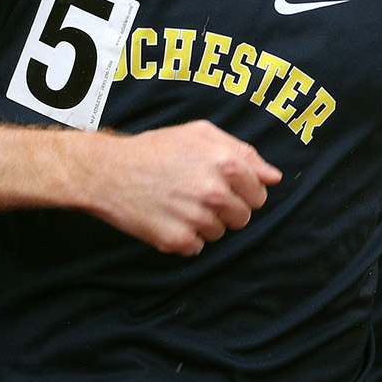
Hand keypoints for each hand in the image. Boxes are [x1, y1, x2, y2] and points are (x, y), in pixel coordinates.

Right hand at [86, 121, 281, 255]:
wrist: (108, 171)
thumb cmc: (156, 149)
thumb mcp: (201, 134)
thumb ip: (243, 153)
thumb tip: (274, 176)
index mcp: (226, 163)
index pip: (259, 193)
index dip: (243, 190)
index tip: (222, 185)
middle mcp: (214, 193)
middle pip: (243, 217)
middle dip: (227, 209)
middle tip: (198, 194)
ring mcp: (196, 219)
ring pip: (220, 234)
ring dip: (205, 223)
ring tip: (180, 202)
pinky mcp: (177, 240)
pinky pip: (197, 247)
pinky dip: (185, 237)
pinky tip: (168, 217)